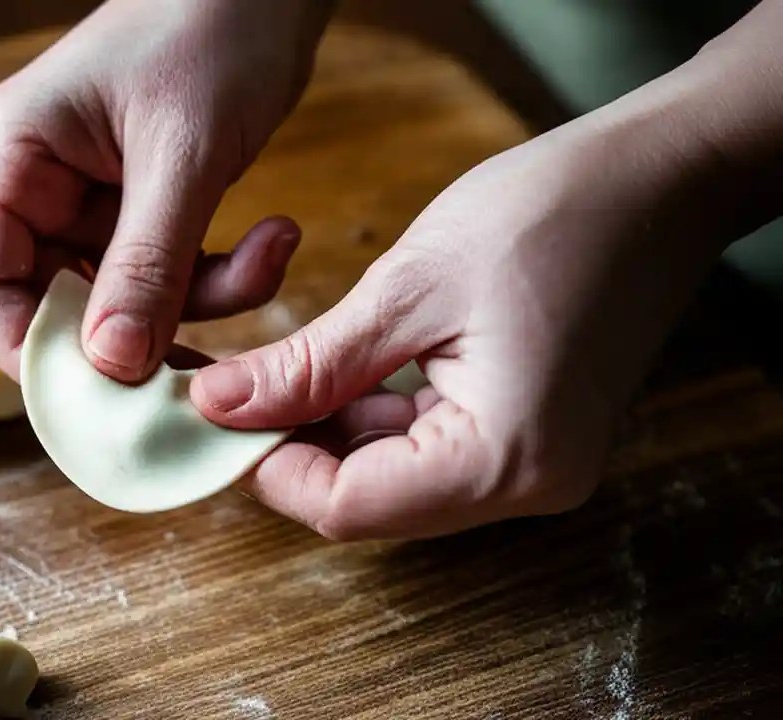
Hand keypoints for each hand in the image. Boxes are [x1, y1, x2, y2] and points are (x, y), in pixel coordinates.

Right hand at [0, 0, 333, 381]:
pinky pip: (163, 277)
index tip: (100, 391)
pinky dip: (217, 279)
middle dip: (127, 338)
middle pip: (45, 305)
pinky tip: (274, 241)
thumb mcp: (183, 153)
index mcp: (10, 157)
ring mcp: (86, 200)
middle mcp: (34, 185)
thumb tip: (111, 367)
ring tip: (267, 258)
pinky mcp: (138, 209)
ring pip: (116, 302)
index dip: (23, 349)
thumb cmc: (213, 28)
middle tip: (198, 357)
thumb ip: (147, 262)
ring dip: (195, 303)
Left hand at [191, 100, 744, 539]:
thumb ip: (309, 364)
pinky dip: (373, 412)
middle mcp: (528, 484)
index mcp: (504, 459)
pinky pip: (429, 446)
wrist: (659, 178)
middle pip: (369, 498)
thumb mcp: (408, 289)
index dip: (264, 466)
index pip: (348, 506)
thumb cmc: (552, 213)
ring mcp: (534, 464)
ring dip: (326, 426)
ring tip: (274, 367)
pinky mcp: (529, 433)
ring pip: (393, 473)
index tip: (209, 413)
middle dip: (288, 445)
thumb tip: (218, 408)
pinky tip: (338, 363)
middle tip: (227, 386)